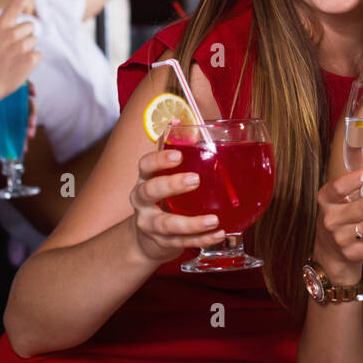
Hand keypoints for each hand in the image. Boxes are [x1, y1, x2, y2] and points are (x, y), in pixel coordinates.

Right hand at [0, 0, 42, 106]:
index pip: (16, 4)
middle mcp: (11, 34)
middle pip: (30, 26)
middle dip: (23, 36)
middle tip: (8, 49)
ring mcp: (21, 47)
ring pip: (34, 41)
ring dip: (26, 49)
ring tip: (10, 59)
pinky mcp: (29, 60)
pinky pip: (38, 55)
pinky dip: (31, 61)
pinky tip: (17, 67)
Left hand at [0, 82, 37, 150]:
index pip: (17, 88)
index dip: (27, 88)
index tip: (33, 93)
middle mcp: (5, 106)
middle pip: (25, 105)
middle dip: (31, 113)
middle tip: (30, 122)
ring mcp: (6, 119)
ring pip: (23, 120)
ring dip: (29, 127)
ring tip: (29, 134)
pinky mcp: (5, 133)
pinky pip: (17, 136)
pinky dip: (22, 141)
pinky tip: (24, 146)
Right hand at [129, 144, 225, 263]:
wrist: (148, 238)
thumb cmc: (162, 197)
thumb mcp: (164, 174)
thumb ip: (175, 148)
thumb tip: (180, 119)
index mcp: (145, 179)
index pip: (145, 166)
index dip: (159, 160)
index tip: (178, 155)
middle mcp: (143, 202)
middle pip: (149, 192)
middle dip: (171, 185)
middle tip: (195, 180)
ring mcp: (151, 225)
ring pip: (167, 224)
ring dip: (191, 223)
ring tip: (214, 219)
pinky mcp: (164, 243)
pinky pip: (183, 242)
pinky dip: (202, 239)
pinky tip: (219, 234)